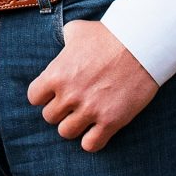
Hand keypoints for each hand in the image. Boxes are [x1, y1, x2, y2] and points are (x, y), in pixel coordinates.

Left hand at [25, 19, 158, 151]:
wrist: (141, 45)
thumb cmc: (108, 35)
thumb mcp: (77, 30)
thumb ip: (64, 41)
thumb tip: (64, 45)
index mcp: (56, 74)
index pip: (34, 97)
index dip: (44, 95)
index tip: (55, 92)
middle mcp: (69, 95)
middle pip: (50, 117)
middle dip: (60, 110)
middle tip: (73, 102)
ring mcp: (89, 110)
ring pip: (66, 132)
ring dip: (74, 125)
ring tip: (84, 116)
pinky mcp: (110, 121)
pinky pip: (91, 144)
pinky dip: (92, 140)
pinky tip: (98, 129)